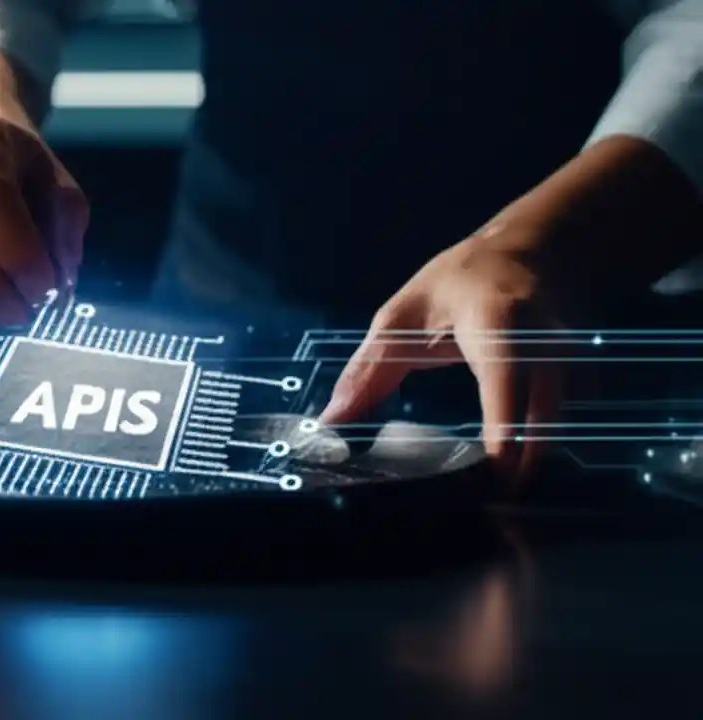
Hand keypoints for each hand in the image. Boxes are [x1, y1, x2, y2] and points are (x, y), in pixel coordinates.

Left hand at [320, 136, 702, 476]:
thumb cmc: (462, 281)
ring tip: (485, 499)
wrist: (537, 250)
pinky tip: (504, 472)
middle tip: (473, 508)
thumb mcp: (402, 315)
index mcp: (500, 328)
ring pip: (558, 435)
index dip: (501, 443)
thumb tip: (332, 421)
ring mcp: (577, 367)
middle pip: (543, 428)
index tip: (482, 484)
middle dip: (513, 475)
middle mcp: (549, 351)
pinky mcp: (586, 385)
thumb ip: (369, 370)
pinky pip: (563, 429)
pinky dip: (534, 452)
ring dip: (524, 469)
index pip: (507, 392)